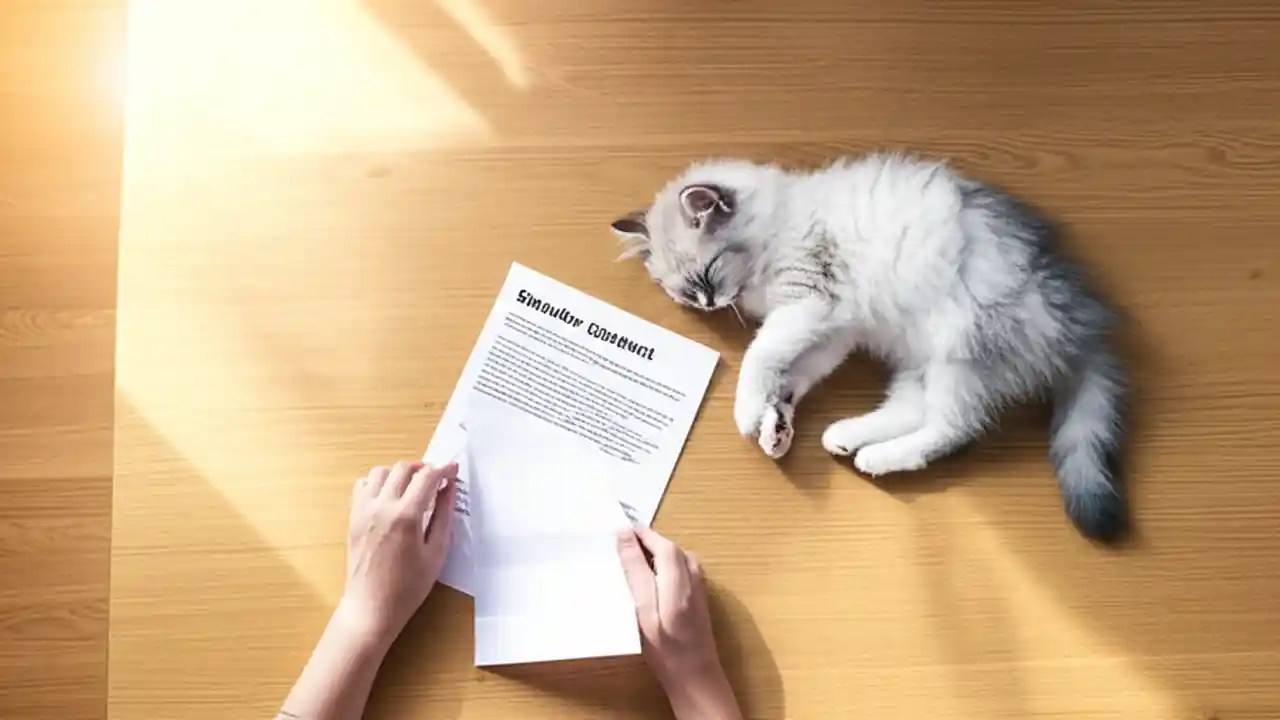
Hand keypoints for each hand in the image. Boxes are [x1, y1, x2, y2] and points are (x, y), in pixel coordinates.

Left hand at [341, 460, 458, 641]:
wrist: (371, 606)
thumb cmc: (409, 586)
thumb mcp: (436, 553)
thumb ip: (443, 516)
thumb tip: (448, 488)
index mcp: (406, 516)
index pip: (427, 477)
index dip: (444, 469)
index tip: (453, 471)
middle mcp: (382, 507)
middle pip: (403, 468)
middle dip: (423, 468)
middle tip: (435, 480)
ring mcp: (363, 510)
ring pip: (380, 471)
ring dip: (399, 473)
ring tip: (412, 487)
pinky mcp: (353, 517)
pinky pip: (362, 485)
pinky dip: (377, 482)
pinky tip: (389, 495)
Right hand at [617, 528, 741, 719]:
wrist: (694, 673)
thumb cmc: (664, 645)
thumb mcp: (643, 606)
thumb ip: (635, 568)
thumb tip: (625, 533)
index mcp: (678, 570)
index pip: (655, 538)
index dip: (635, 533)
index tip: (612, 533)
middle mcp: (692, 570)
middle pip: (663, 545)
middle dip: (640, 544)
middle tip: (613, 553)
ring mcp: (697, 581)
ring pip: (669, 556)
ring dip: (648, 557)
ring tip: (624, 569)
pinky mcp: (696, 592)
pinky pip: (675, 569)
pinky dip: (658, 569)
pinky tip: (644, 585)